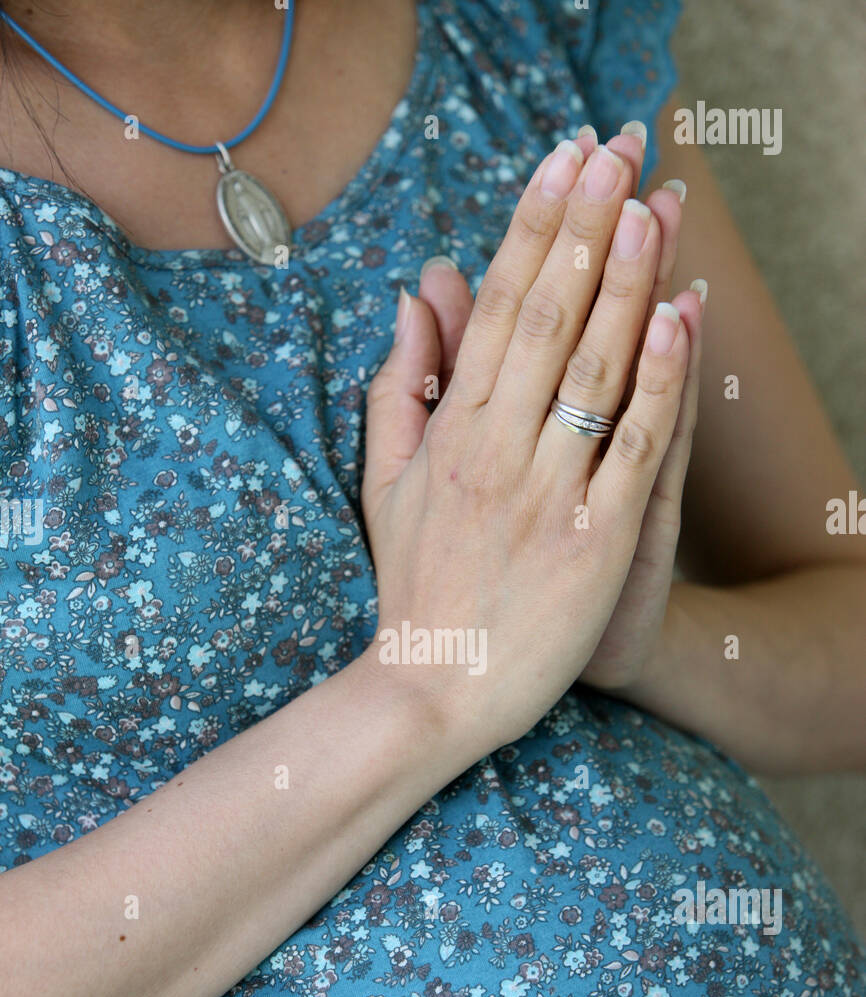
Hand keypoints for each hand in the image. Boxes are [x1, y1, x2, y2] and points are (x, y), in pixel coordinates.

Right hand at [361, 135, 690, 762]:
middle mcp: (495, 451)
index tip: (559, 162)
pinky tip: (677, 317)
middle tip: (614, 146)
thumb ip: (400, 388)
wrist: (434, 693)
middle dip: (585, 224)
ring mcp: (547, 495)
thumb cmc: (414, 589)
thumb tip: (418, 296)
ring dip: (628, 279)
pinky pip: (633, 450)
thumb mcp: (386, 484)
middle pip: (549, 318)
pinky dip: (657, 382)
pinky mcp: (594, 543)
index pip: (498, 309)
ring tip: (653, 202)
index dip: (533, 228)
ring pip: (596, 369)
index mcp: (448, 433)